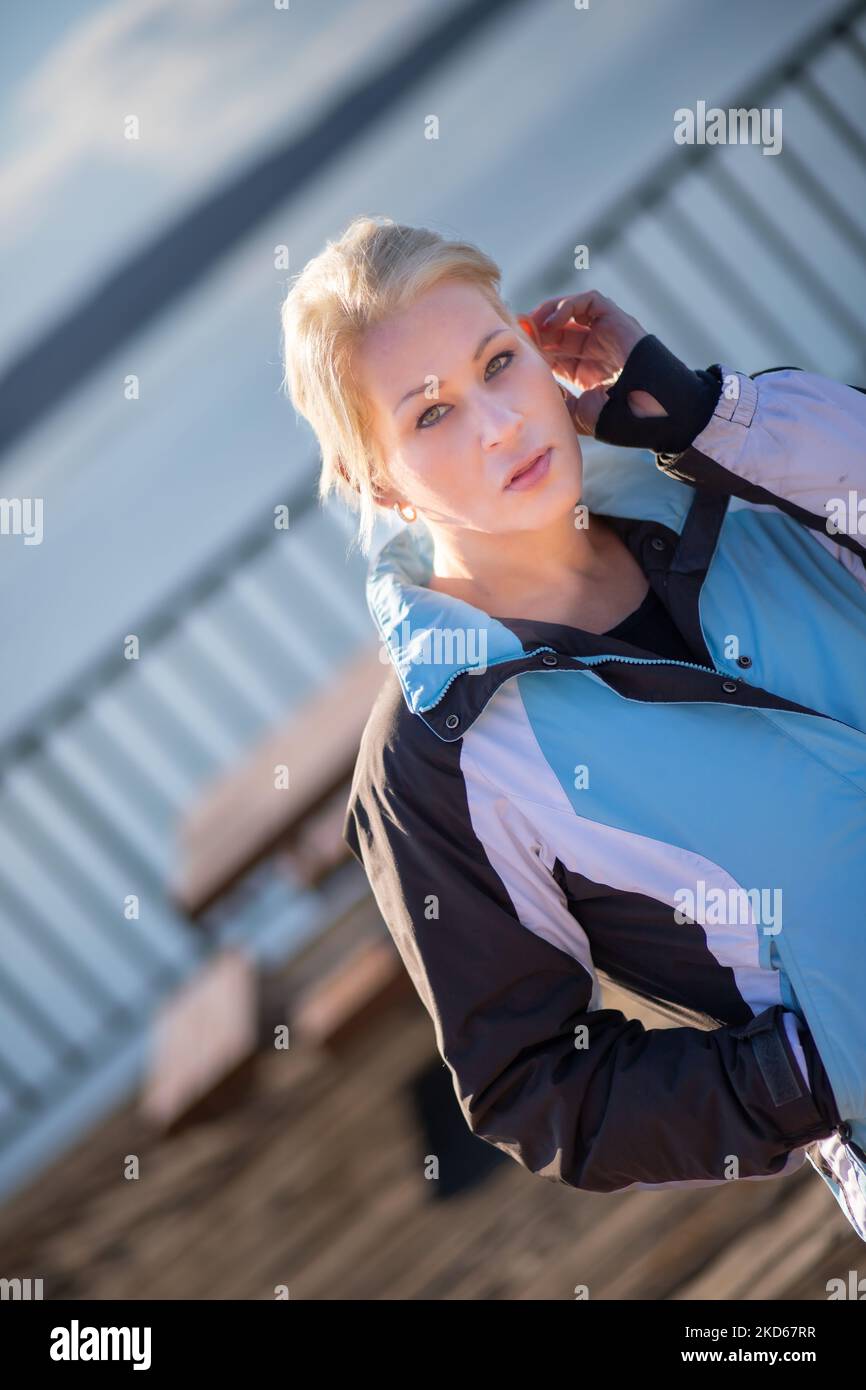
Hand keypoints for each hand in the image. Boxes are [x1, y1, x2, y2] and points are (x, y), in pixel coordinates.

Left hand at [519, 290, 660, 433]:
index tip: (514, 350)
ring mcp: (605, 334)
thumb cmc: (616, 418)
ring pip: (571, 312)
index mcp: (583, 373)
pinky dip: (568, 305)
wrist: (649, 411)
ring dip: (547, 315)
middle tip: (516, 334)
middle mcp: (593, 351)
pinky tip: (551, 322)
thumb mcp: (576, 414)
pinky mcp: (616, 319)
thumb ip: (555, 400)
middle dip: (535, 332)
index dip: (532, 349)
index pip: (551, 353)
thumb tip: (529, 387)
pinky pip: (590, 301)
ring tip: (531, 326)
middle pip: (557, 332)